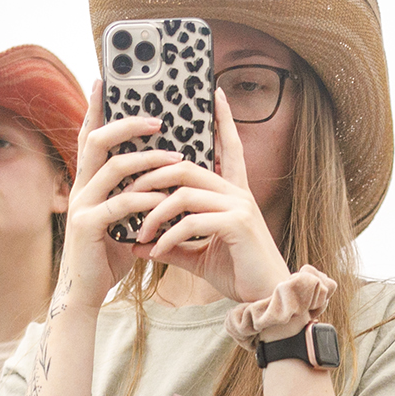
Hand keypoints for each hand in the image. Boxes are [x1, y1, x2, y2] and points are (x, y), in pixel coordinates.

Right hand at [61, 81, 185, 309]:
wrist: (84, 294)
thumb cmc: (106, 256)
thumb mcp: (123, 219)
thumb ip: (135, 195)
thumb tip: (163, 175)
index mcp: (87, 182)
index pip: (90, 136)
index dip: (96, 108)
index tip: (105, 80)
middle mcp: (80, 188)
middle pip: (97, 140)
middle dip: (127, 123)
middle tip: (158, 119)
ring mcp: (81, 205)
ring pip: (113, 168)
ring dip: (148, 160)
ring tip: (178, 158)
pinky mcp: (89, 226)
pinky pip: (122, 203)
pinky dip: (146, 197)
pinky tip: (166, 197)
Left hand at [127, 87, 290, 304]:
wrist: (268, 300)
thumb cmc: (239, 275)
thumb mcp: (199, 256)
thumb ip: (172, 244)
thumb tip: (138, 244)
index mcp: (233, 194)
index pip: (228, 148)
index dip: (223, 121)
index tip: (215, 95)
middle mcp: (238, 193)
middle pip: (187, 167)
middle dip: (152, 178)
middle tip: (126, 195)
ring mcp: (239, 205)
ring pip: (184, 193)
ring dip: (155, 213)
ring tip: (139, 234)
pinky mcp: (237, 224)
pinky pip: (192, 220)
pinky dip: (168, 235)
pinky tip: (155, 251)